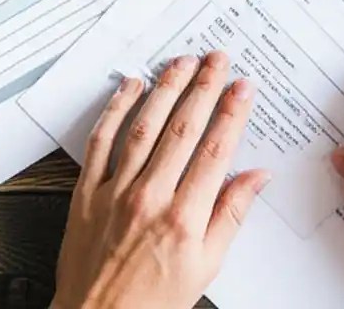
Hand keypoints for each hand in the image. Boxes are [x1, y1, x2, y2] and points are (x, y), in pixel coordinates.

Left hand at [52, 52, 270, 308]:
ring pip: (144, 126)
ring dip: (165, 89)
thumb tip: (257, 178)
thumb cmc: (153, 302)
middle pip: (183, 128)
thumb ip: (231, 216)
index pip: (216, 150)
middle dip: (203, 87)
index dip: (232, 113)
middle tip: (216, 58)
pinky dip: (115, 110)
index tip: (243, 87)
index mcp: (185, 217)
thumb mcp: (206, 266)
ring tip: (181, 63)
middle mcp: (149, 197)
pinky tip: (130, 88)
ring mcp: (115, 192)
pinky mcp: (86, 193)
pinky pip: (101, 141)